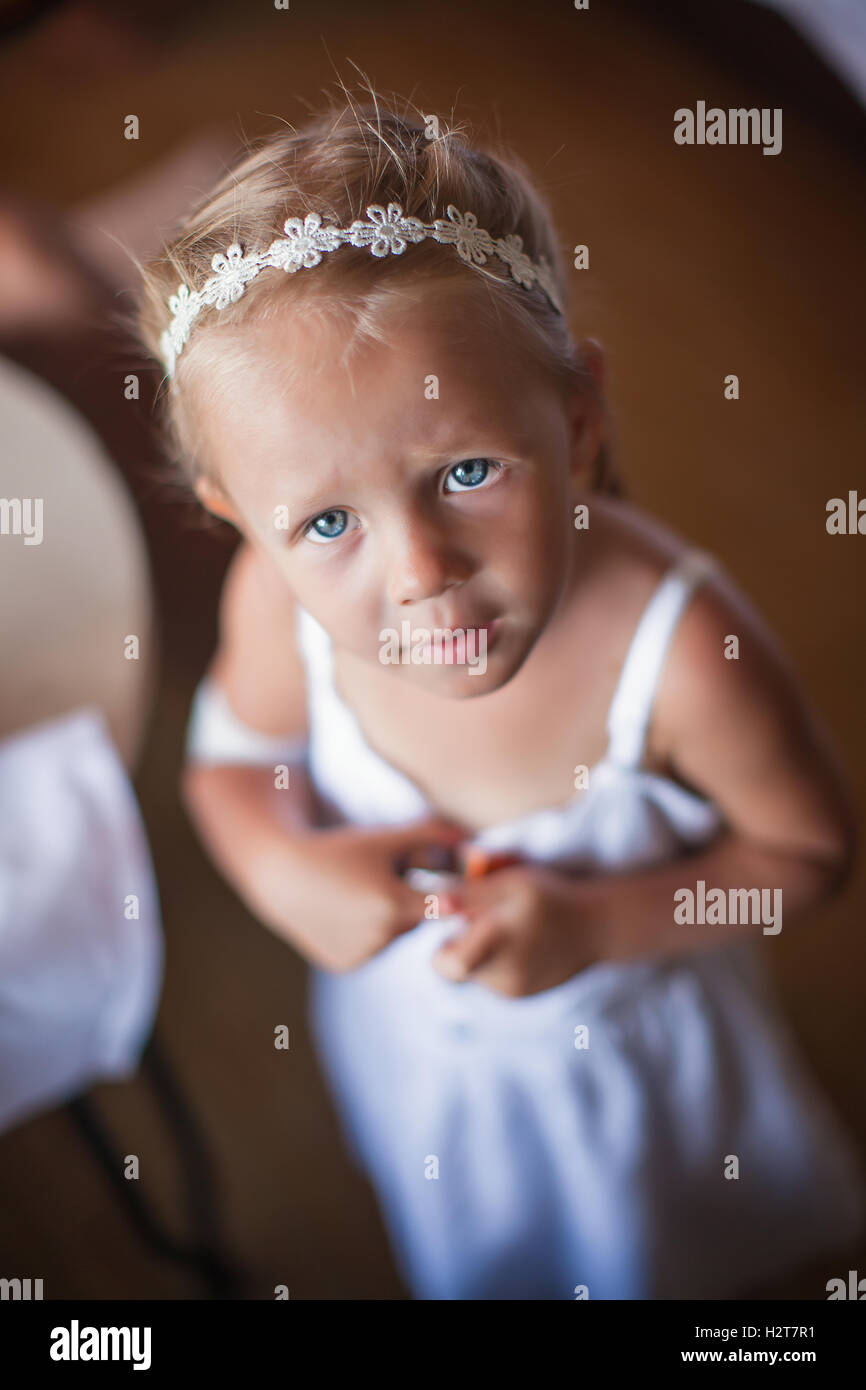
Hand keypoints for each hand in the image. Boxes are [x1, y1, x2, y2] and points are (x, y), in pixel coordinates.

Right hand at [263, 816, 466, 971]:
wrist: (282, 875)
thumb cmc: (339, 849)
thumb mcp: (386, 839)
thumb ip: (434, 838)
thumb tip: (475, 842)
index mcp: (392, 904)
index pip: (447, 905)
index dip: (458, 895)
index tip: (468, 890)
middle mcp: (379, 937)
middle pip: (418, 918)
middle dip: (413, 899)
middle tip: (386, 877)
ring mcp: (362, 955)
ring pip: (395, 934)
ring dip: (390, 916)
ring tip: (358, 893)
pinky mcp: (347, 965)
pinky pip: (373, 947)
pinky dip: (368, 932)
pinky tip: (344, 911)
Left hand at [431, 862, 605, 997]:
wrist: (596, 928)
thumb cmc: (549, 898)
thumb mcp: (511, 884)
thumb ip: (470, 895)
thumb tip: (433, 903)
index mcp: (499, 942)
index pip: (445, 964)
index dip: (443, 946)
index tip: (458, 926)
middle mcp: (504, 974)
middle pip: (456, 970)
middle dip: (459, 948)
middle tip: (482, 926)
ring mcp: (514, 990)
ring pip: (474, 975)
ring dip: (479, 955)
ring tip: (507, 933)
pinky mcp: (521, 995)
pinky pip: (492, 981)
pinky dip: (496, 964)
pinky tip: (520, 947)